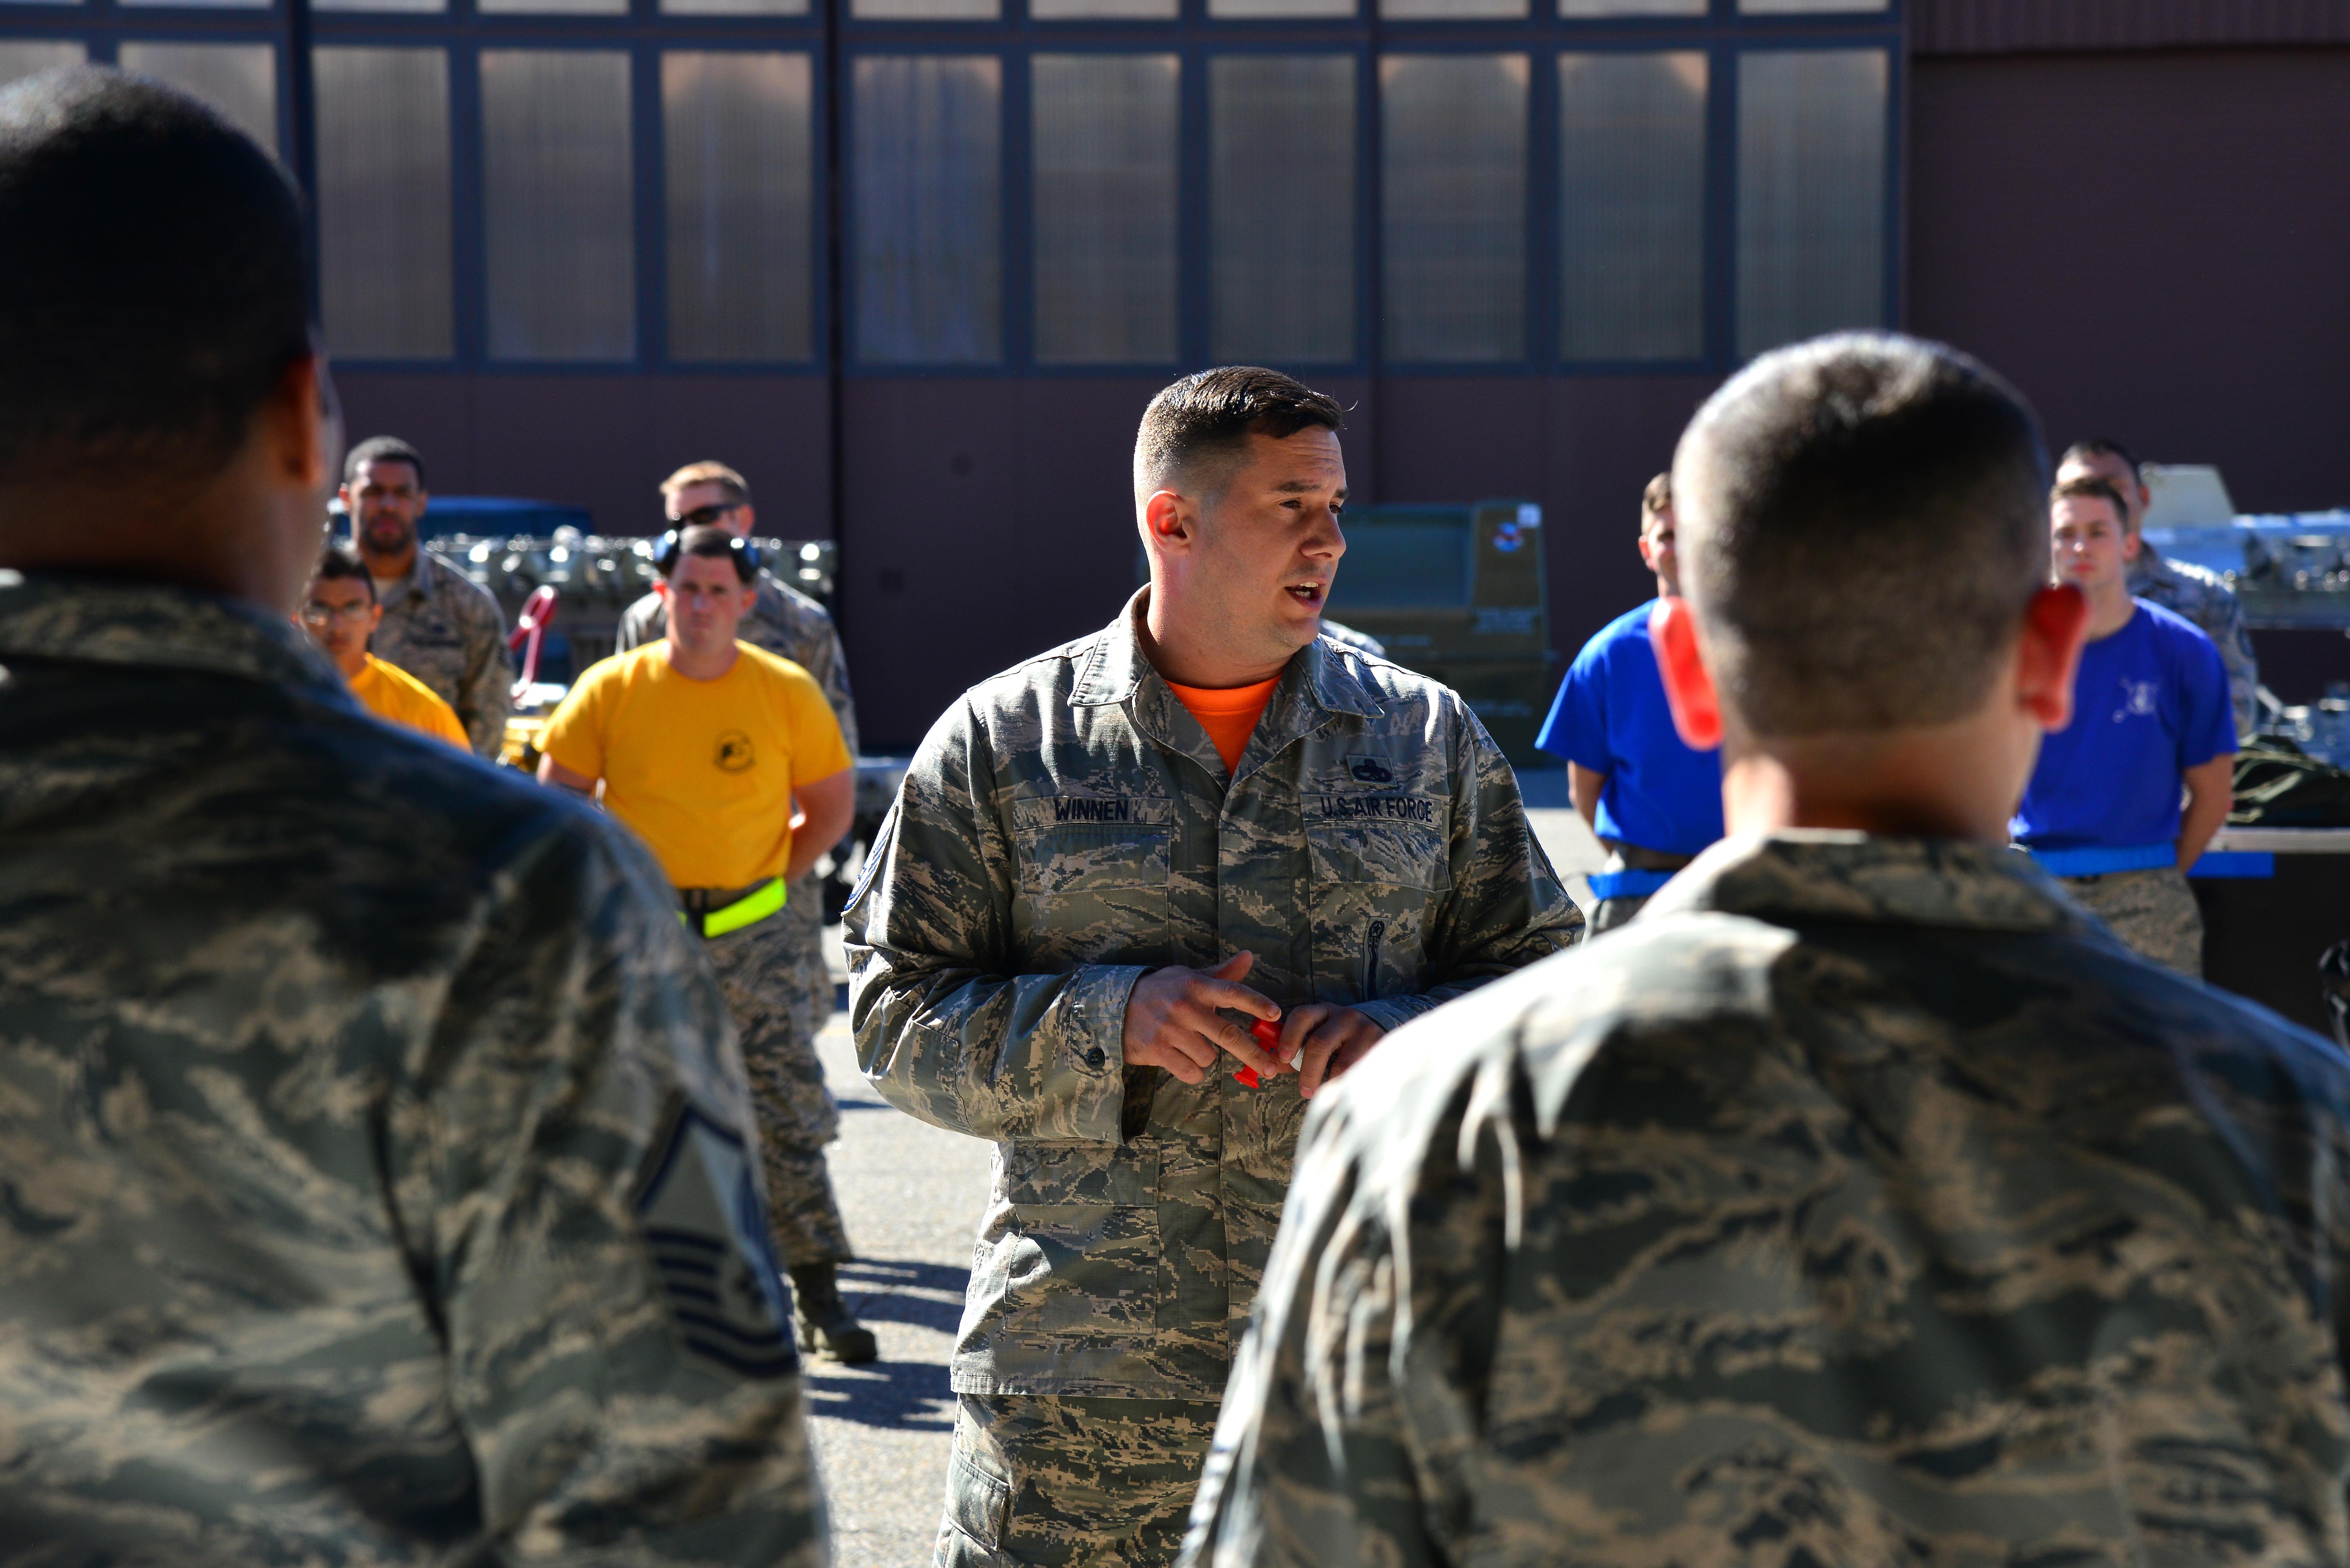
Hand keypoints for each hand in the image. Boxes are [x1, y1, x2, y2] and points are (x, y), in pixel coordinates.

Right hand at [1122, 953, 1286, 1086]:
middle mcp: (1185, 1007)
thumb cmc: (1162, 991)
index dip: (1256, 1003)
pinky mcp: (1157, 1050)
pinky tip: (1181, 1058)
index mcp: (1196, 986)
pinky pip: (1190, 1071)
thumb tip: (1249, 956)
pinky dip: (1192, 1071)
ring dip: (1206, 1057)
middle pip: (1228, 1034)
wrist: (1116, 1006)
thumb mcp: (1189, 977)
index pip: (1232, 993)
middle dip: (1253, 1054)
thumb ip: (1222, 973)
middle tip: (1271, 1069)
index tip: (1276, 1014)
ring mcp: (1170, 1030)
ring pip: (1208, 1057)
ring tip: (1191, 1044)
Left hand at [1276, 1004, 1387, 1099]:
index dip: (1289, 1036)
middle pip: (1320, 1042)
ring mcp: (1365, 1031)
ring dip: (1329, 1083)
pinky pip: (1362, 1072)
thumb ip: (1294, 1052)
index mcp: (1323, 1011)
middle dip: (1309, 1070)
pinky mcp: (1381, 1047)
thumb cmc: (1338, 1040)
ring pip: (1343, 1063)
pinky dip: (1349, 1086)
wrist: (1379, 1030)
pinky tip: (1344, 1094)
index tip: (1283, 1058)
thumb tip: (1271, 1067)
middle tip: (1304, 1090)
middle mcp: (1345, 1016)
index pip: (1302, 1016)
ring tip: (1324, 1096)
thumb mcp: (1318, 1037)